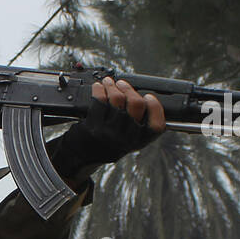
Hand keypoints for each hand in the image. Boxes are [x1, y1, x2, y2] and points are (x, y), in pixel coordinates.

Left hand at [51, 77, 166, 178]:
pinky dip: (99, 90)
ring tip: (109, 82)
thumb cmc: (107, 144)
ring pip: (117, 99)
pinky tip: (98, 87)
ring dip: (113, 86)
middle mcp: (126, 138)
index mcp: (138, 142)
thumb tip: (142, 98)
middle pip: (136, 104)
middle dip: (129, 89)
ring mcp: (110, 132)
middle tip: (122, 84)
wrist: (83, 155)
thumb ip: (138, 125)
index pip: (156, 124)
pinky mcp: (94, 126)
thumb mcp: (128, 141)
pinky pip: (100, 101)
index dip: (155, 107)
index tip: (149, 97)